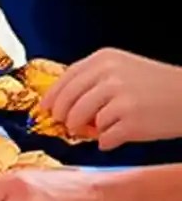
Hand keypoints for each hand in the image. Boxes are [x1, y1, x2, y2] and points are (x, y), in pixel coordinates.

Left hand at [40, 49, 181, 150]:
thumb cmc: (156, 86)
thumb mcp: (123, 69)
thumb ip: (92, 81)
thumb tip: (57, 104)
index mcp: (104, 59)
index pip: (65, 80)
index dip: (52, 98)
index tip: (46, 109)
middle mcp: (109, 76)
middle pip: (66, 103)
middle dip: (64, 118)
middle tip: (72, 126)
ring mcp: (119, 98)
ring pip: (78, 122)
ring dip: (84, 131)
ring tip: (101, 129)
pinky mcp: (129, 120)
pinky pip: (102, 138)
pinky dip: (108, 141)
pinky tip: (122, 133)